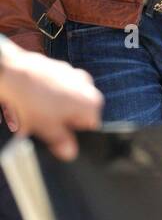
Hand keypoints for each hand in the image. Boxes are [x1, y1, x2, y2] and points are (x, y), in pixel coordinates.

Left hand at [0, 41, 102, 158]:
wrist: (11, 73)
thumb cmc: (32, 99)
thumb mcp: (47, 129)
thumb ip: (62, 142)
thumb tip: (69, 152)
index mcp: (91, 102)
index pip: (91, 126)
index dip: (75, 135)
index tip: (60, 138)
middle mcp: (87, 86)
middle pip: (78, 111)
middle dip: (63, 120)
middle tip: (45, 125)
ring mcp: (72, 74)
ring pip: (66, 99)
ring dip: (54, 107)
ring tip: (35, 112)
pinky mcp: (57, 67)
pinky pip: (56, 86)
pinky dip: (46, 93)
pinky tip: (32, 99)